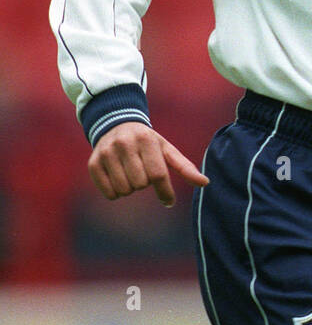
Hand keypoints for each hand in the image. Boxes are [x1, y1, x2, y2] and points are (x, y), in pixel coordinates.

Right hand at [88, 122, 208, 206]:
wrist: (114, 124)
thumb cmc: (147, 142)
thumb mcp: (166, 149)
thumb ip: (185, 167)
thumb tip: (205, 182)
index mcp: (146, 140)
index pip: (158, 175)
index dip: (165, 192)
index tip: (168, 200)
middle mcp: (124, 144)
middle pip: (140, 184)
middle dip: (145, 184)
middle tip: (142, 171)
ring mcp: (106, 153)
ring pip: (124, 190)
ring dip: (131, 188)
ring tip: (130, 173)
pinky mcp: (93, 164)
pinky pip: (109, 194)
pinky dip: (116, 192)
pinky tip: (118, 178)